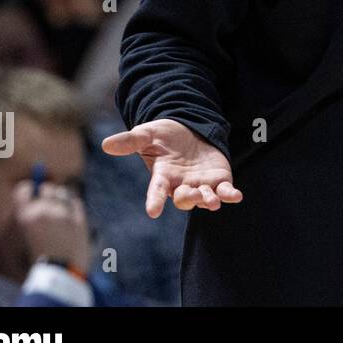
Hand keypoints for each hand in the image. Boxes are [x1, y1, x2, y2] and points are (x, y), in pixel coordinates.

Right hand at [14, 180, 91, 273]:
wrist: (60, 272)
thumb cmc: (40, 260)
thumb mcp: (27, 238)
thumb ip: (32, 219)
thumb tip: (38, 202)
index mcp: (25, 216)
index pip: (24, 189)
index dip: (28, 189)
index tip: (32, 192)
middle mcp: (43, 210)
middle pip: (47, 188)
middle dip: (47, 193)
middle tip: (49, 202)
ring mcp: (63, 212)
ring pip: (63, 192)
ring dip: (62, 197)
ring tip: (60, 209)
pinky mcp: (79, 217)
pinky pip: (76, 202)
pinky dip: (74, 205)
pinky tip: (71, 214)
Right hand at [102, 118, 242, 217]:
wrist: (190, 130)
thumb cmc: (165, 135)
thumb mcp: (147, 134)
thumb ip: (131, 141)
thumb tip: (107, 144)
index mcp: (163, 176)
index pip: (156, 191)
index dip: (154, 201)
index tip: (152, 212)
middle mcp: (181, 185)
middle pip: (183, 198)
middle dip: (188, 198)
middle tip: (192, 196)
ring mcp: (201, 184)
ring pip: (204, 198)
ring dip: (208, 200)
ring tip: (212, 201)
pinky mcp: (219, 179)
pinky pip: (224, 191)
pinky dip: (229, 194)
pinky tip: (236, 196)